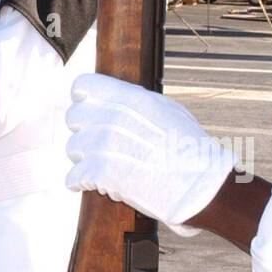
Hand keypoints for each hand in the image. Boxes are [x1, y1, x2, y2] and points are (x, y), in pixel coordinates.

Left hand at [65, 73, 237, 233]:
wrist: (198, 186)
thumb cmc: (190, 150)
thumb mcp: (168, 111)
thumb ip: (138, 103)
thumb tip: (119, 99)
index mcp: (129, 98)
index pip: (84, 86)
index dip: (82, 98)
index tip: (86, 109)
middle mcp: (112, 117)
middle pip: (74, 117)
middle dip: (84, 130)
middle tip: (97, 143)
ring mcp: (103, 145)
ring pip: (73, 148)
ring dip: (85, 158)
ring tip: (102, 166)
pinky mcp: (100, 173)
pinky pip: (73, 177)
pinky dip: (80, 183)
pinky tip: (92, 184)